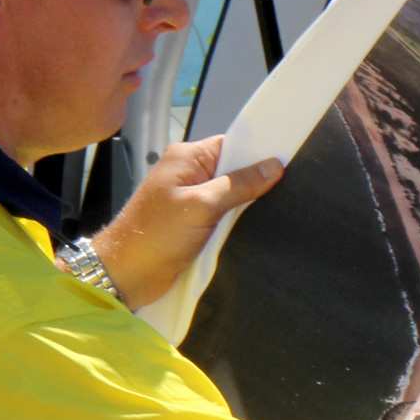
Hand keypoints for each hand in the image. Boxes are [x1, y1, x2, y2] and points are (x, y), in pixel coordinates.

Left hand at [95, 136, 282, 308]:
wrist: (126, 275)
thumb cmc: (158, 235)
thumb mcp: (201, 206)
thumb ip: (238, 185)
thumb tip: (275, 165)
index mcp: (187, 157)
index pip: (232, 144)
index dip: (259, 151)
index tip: (291, 160)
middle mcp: (190, 173)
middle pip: (234, 170)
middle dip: (259, 179)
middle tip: (294, 187)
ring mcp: (191, 200)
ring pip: (231, 195)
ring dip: (250, 203)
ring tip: (285, 206)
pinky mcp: (194, 224)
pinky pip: (224, 215)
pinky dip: (239, 220)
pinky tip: (262, 224)